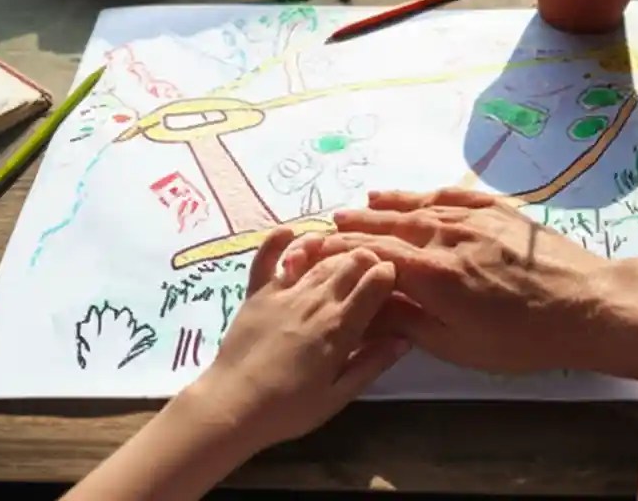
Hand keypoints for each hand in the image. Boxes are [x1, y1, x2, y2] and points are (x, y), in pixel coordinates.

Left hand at [185, 227, 410, 452]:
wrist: (233, 406)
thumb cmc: (289, 408)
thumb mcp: (338, 395)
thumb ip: (372, 364)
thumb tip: (404, 339)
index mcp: (340, 326)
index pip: (375, 282)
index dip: (390, 273)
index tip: (394, 278)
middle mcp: (315, 300)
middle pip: (350, 262)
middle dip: (368, 258)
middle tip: (374, 267)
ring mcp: (284, 292)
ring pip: (318, 257)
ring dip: (336, 248)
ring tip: (347, 251)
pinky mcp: (257, 292)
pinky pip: (267, 257)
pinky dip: (278, 240)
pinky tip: (291, 230)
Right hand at [283, 187, 612, 373]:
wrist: (588, 306)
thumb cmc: (524, 338)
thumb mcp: (458, 345)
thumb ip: (408, 321)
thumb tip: (368, 305)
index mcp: (434, 274)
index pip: (374, 256)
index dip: (341, 252)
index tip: (316, 250)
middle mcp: (448, 237)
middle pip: (391, 226)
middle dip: (357, 225)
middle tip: (330, 223)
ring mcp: (475, 219)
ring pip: (419, 206)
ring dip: (387, 206)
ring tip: (363, 204)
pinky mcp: (500, 212)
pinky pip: (453, 197)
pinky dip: (427, 195)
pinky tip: (416, 196)